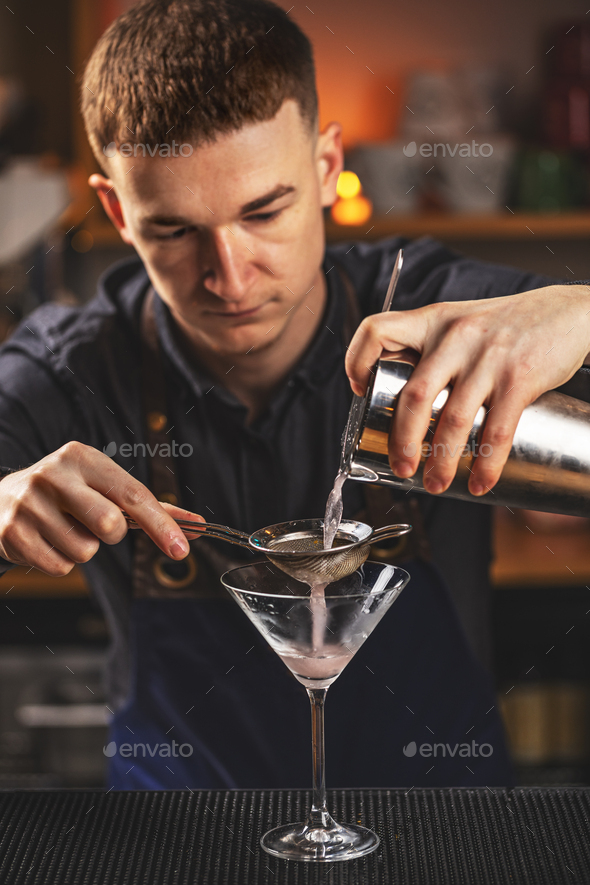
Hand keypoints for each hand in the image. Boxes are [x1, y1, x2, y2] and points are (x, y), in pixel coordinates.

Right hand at [0, 442, 203, 575]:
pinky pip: (60, 567)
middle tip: (95, 525)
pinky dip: (60, 562)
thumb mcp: (102, 487)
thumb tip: (197, 525)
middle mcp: (54, 474)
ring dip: (82, 549)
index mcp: (82, 457)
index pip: (133, 494)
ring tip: (63, 530)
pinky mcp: (11, 532)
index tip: (182, 549)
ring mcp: (29, 503)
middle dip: (111, 535)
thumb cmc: (67, 495)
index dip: (162, 525)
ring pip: (85, 551)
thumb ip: (150, 507)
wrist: (0, 499)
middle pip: (110, 525)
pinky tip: (46, 541)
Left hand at [346, 284, 589, 495]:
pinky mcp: (520, 377)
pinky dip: (486, 464)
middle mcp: (454, 336)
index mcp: (432, 321)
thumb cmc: (505, 326)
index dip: (357, 362)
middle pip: (414, 396)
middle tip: (402, 468)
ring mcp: (488, 357)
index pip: (376, 330)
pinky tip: (480, 482)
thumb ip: (431, 350)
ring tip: (435, 484)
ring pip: (453, 420)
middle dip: (403, 441)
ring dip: (441, 462)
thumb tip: (401, 400)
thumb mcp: (459, 323)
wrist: (566, 313)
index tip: (360, 391)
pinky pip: (497, 430)